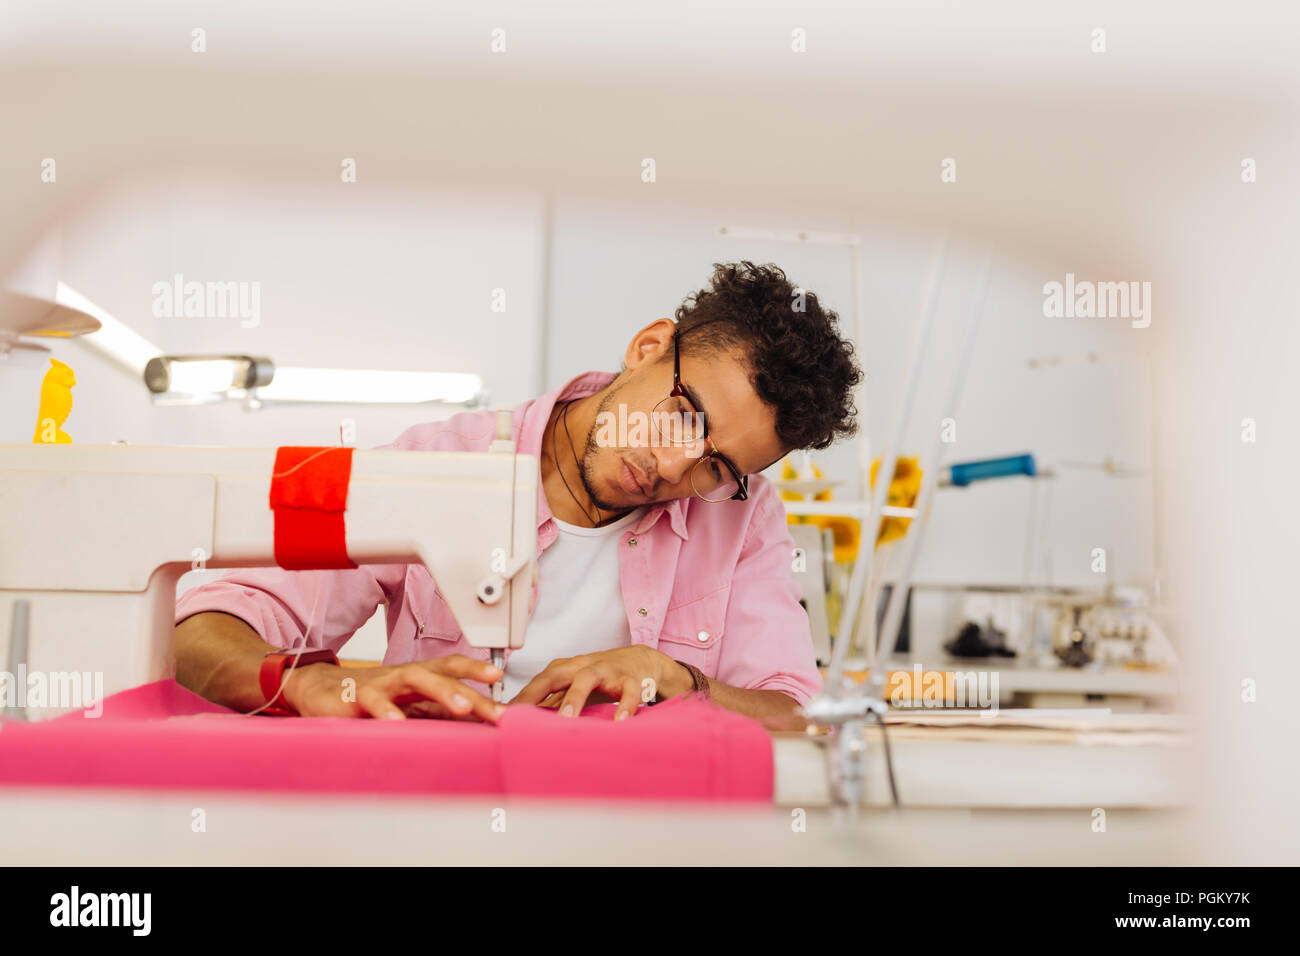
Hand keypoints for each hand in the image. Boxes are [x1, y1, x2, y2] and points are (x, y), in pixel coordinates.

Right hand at [281, 654, 505, 722]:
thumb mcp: (409, 704)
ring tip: (462, 709)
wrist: (320, 689)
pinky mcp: (357, 697)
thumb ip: (438, 711)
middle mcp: (405, 675)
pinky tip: (398, 724)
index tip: (503, 681)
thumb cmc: (371, 696)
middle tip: (496, 710)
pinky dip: (386, 712)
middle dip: (472, 689)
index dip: (478, 671)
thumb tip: (476, 722)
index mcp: (420, 675)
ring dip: (442, 692)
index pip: (453, 667)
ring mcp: (383, 683)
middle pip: (444, 673)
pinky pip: (374, 702)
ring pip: (416, 679)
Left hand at [510, 646, 692, 720]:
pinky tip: (619, 722)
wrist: (641, 661)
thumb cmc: (601, 678)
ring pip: (588, 679)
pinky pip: (628, 692)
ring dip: (575, 698)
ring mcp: (606, 671)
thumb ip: (551, 703)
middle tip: (520, 717)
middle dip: (535, 694)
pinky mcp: (630, 679)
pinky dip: (624, 706)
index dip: (519, 699)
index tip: (500, 717)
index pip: (536, 683)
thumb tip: (521, 722)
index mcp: (565, 670)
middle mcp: (582, 667)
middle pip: (555, 675)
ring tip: (567, 718)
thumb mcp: (573, 688)